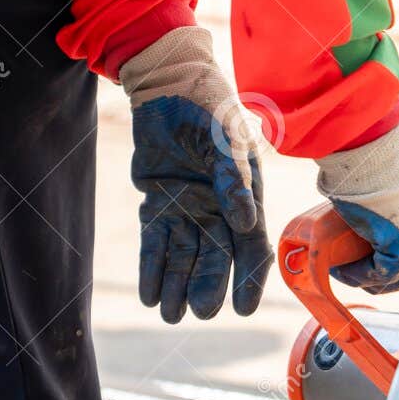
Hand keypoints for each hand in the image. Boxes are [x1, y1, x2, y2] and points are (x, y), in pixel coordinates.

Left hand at [121, 28, 270, 322]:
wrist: (168, 85)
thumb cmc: (206, 108)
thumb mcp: (224, 141)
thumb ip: (233, 182)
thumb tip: (246, 224)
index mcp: (243, 199)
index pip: (250, 248)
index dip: (249, 281)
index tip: (243, 309)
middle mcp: (218, 211)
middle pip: (215, 259)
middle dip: (207, 288)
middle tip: (199, 313)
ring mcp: (188, 209)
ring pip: (184, 257)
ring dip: (177, 286)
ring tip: (169, 314)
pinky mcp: (159, 204)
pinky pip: (156, 243)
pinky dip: (152, 269)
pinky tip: (148, 295)